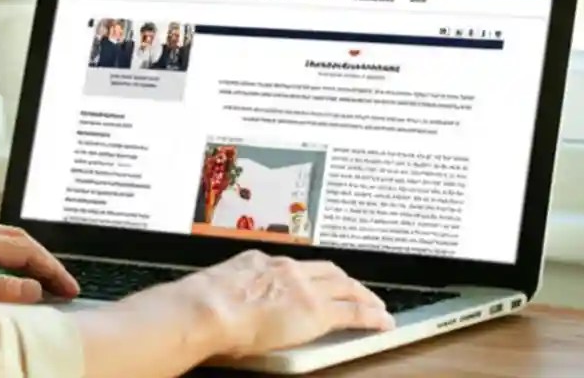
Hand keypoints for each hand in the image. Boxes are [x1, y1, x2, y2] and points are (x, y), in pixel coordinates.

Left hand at [0, 220, 79, 303]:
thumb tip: (31, 288)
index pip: (24, 250)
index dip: (51, 268)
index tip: (68, 288)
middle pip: (17, 238)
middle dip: (44, 259)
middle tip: (63, 283)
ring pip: (1, 237)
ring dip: (25, 255)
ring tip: (40, 275)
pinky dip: (5, 253)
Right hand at [157, 249, 392, 358]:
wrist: (209, 308)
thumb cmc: (201, 305)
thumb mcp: (216, 289)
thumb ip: (228, 294)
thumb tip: (221, 308)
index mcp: (260, 263)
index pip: (296, 268)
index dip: (312, 276)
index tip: (318, 283)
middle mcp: (286, 270)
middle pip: (328, 271)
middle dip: (346, 281)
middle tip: (358, 291)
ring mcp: (304, 289)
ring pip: (346, 287)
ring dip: (364, 296)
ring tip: (376, 307)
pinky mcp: (317, 312)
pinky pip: (352, 312)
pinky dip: (370, 316)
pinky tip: (382, 322)